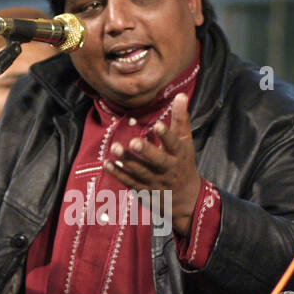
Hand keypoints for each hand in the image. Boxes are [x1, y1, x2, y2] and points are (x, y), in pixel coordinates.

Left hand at [105, 93, 201, 236]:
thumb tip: (180, 95)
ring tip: (114, 148)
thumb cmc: (183, 163)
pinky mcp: (143, 190)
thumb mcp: (185, 142)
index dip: (166, 136)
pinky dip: (118, 174)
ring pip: (140, 172)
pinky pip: (129, 182)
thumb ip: (181, 119)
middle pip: (157, 161)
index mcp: (179, 155)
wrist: (184, 198)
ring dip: (127, 161)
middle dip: (146, 152)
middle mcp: (167, 169)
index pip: (173, 144)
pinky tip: (107, 163)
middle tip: (133, 142)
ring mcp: (155, 181)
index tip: (158, 125)